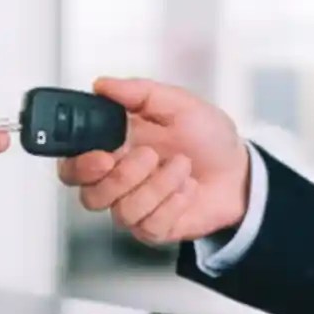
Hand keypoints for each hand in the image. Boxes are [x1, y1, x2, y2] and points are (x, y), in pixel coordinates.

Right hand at [58, 78, 249, 243]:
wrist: (240, 172)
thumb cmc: (208, 138)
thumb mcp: (178, 103)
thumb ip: (138, 92)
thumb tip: (102, 85)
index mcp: (114, 149)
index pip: (72, 164)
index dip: (77, 165)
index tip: (102, 155)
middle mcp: (118, 181)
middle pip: (88, 195)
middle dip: (119, 177)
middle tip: (148, 157)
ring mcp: (135, 207)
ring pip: (122, 210)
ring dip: (157, 185)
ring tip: (182, 167)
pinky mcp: (154, 229)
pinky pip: (149, 225)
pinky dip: (173, 203)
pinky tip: (188, 189)